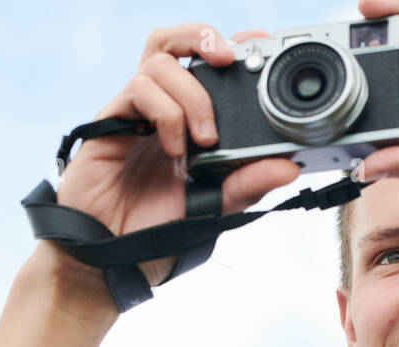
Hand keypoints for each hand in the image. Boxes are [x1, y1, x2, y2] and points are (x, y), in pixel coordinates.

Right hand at [48, 24, 302, 300]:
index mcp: (186, 120)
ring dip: (192, 96)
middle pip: (175, 42)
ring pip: (160, 62)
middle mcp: (159, 108)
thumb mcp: (215, 207)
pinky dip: (167, 114)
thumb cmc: (155, 231)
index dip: (233, 46)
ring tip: (205, 140)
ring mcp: (132, 114)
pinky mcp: (109, 124)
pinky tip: (175, 150)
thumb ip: (248, 184)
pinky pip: (139, 90)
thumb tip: (290, 167)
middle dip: (204, 38)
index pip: (206, 65)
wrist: (112, 257)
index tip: (262, 44)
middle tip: (229, 61)